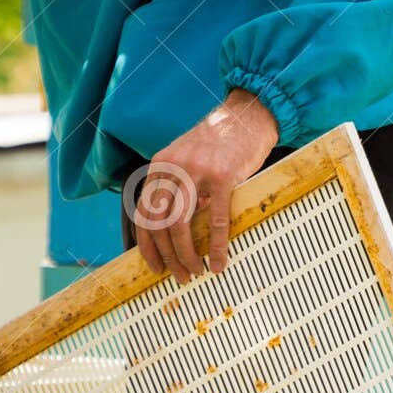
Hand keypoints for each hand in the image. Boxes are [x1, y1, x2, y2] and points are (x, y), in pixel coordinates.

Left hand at [133, 89, 278, 283]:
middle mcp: (172, 168)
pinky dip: (217, 246)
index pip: (144, 213)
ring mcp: (196, 171)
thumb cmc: (220, 145)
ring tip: (195, 272)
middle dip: (168, 256)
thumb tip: (174, 234)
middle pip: (160, 224)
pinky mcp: (222, 176)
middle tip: (180, 276)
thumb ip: (177, 189)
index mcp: (159, 166)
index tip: (155, 267)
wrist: (248, 115)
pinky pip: (216, 220)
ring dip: (186, 255)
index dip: (148, 246)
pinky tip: (219, 262)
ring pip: (180, 225)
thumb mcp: (188, 162)